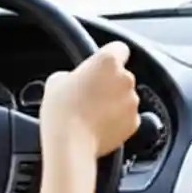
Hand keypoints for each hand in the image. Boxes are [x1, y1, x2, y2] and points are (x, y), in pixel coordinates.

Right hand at [40, 41, 139, 158]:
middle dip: (110, 83)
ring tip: (93, 113)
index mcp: (108, 61)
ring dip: (114, 102)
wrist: (70, 143)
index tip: (102, 65)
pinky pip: (127, 117)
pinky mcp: (135, 122)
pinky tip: (100, 126)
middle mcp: (126, 78)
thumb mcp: (57, 80)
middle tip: (90, 94)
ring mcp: (132, 101)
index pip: (119, 48)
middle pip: (122, 75)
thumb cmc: (61, 110)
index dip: (111, 56)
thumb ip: (73, 74)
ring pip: (126, 97)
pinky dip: (118, 120)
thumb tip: (75, 80)